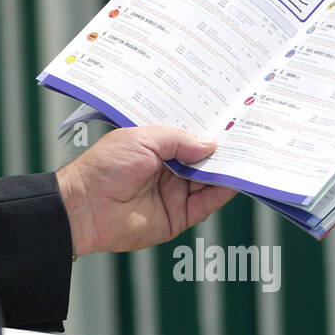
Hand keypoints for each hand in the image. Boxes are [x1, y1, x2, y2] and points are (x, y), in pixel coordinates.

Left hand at [57, 126, 236, 256]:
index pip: (188, 136)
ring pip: (209, 181)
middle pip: (203, 159)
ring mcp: (174, 193)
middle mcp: (166, 169)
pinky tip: (236, 178)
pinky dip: (223, 192)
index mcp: (154, 147)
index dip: (207, 129)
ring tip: (249, 153)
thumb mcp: (142, 139)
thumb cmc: (104, 168)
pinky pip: (207, 204)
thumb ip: (178, 140)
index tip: (230, 118)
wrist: (85, 207)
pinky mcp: (178, 216)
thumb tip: (210, 144)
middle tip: (248, 134)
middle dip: (223, 149)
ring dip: (228, 169)